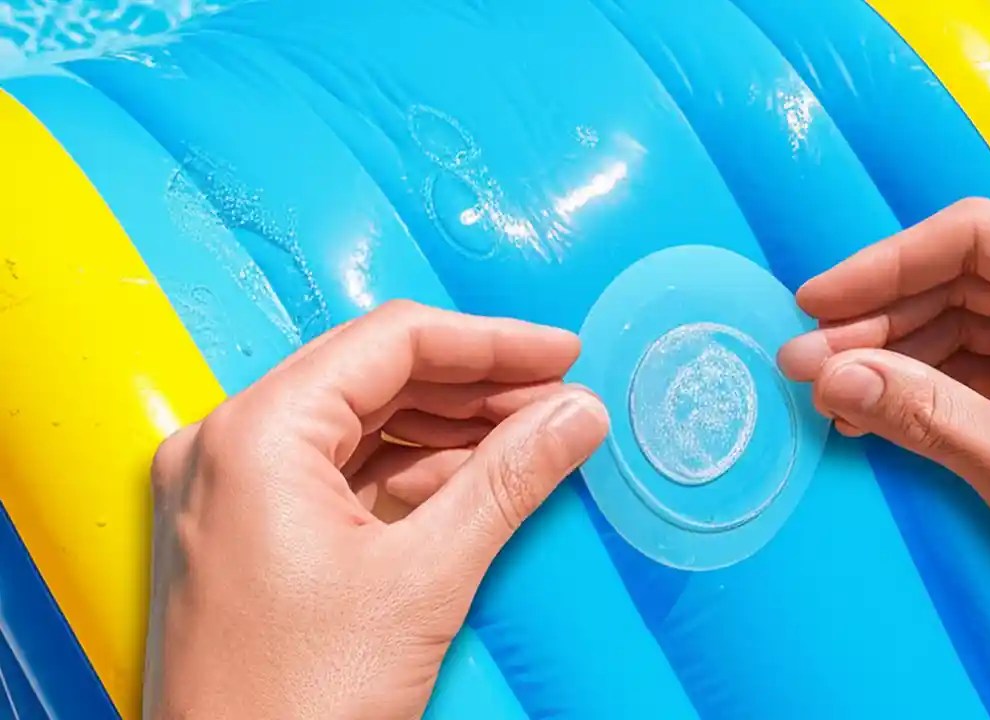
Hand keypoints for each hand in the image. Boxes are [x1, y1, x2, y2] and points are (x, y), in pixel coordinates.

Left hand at [144, 300, 607, 719]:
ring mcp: (232, 493)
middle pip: (375, 379)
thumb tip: (576, 415)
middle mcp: (228, 448)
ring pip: (361, 427)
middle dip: (476, 387)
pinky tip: (479, 481)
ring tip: (534, 439)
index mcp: (254, 435)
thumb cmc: (297, 705)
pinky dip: (412, 476)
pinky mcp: (248, 536)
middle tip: (559, 399)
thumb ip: (509, 479)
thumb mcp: (425, 579)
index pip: (389, 343)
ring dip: (450, 431)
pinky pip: (341, 477)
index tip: (561, 353)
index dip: (490, 342)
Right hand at [778, 199, 989, 716]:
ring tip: (833, 394)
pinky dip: (934, 387)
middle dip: (881, 321)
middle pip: (965, 282)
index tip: (817, 301)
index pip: (974, 240)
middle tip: (807, 361)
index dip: (884, 264)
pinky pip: (989, 368)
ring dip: (900, 357)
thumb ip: (922, 412)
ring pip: (970, 325)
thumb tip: (831, 375)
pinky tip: (881, 410)